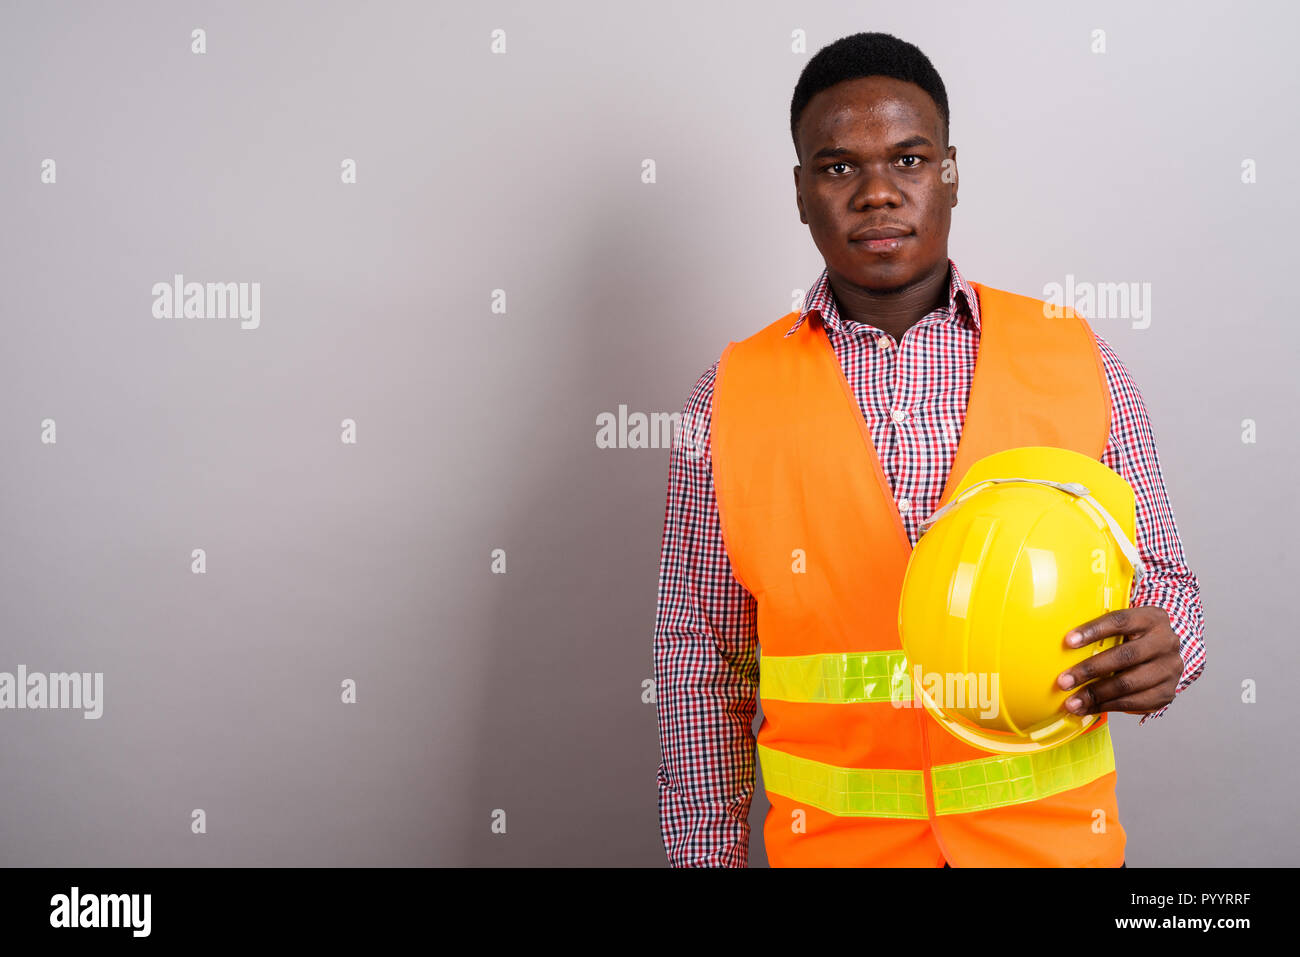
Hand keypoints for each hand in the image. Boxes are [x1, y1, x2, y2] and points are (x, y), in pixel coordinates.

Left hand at [1056, 607, 1181, 715]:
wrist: (1164, 655)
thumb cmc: (1134, 637)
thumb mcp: (1125, 625)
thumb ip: (1101, 629)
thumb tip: (1057, 638)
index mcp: (1152, 618)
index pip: (1120, 621)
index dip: (1093, 631)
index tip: (1068, 641)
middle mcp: (1166, 642)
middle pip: (1124, 657)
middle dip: (1090, 670)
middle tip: (1064, 681)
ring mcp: (1170, 669)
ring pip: (1128, 684)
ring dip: (1095, 695)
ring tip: (1071, 702)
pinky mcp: (1167, 692)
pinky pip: (1133, 703)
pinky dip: (1106, 707)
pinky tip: (1087, 708)